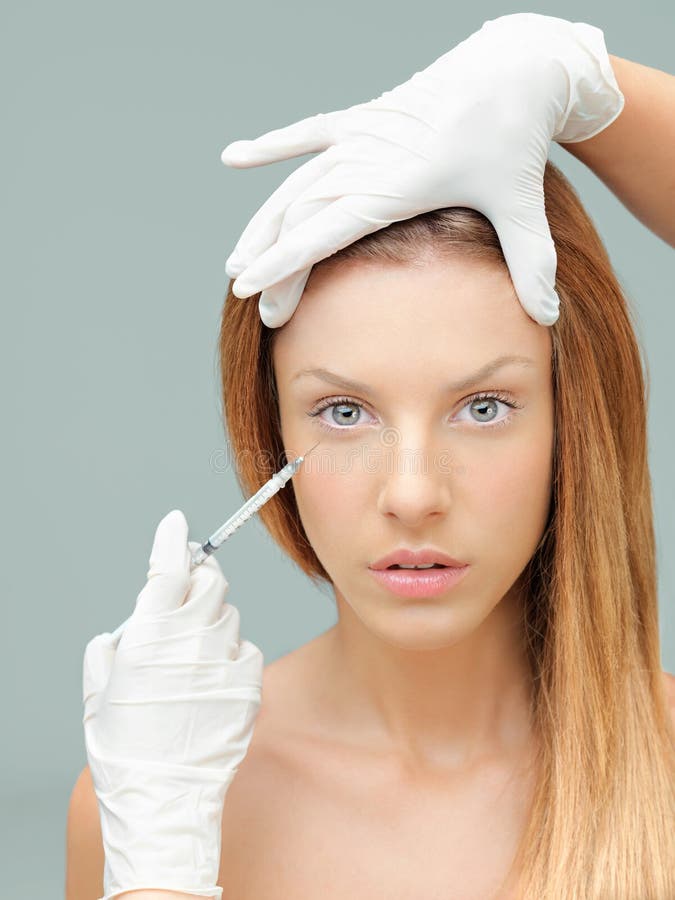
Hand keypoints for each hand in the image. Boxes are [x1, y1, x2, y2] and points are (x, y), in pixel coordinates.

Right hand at [82, 509, 263, 899]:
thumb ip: (112, 647)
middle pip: (211, 580)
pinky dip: (230, 655)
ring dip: (213, 621)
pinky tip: (212, 681)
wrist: (164, 797)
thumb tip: (129, 631)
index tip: (176, 524)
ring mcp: (226, 657)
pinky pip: (245, 649)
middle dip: (199, 578)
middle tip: (187, 594)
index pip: (169, 566)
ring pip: (230, 614)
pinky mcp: (249, 681)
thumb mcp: (98, 690)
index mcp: (152, 631)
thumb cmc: (124, 746)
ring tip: (193, 658)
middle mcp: (194, 636)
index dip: (172, 540)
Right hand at [221, 12, 623, 327]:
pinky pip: (306, 133)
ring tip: (239, 263)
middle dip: (274, 263)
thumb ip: (531, 264)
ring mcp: (361, 133)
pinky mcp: (363, 118)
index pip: (325, 228)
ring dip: (264, 223)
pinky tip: (233, 157)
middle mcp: (369, 156)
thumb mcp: (524, 203)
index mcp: (399, 181)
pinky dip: (271, 147)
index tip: (250, 289)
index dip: (283, 261)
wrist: (513, 67)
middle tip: (260, 310)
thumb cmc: (516, 136)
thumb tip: (549, 318)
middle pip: (302, 213)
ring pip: (296, 181)